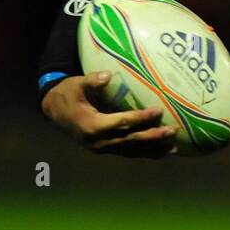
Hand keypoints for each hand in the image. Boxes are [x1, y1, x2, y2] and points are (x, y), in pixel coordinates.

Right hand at [40, 72, 177, 156]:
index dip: (140, 118)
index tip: (158, 111)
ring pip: (132, 151)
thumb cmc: (68, 94)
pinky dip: (146, 153)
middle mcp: (98, 141)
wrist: (54, 111)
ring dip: (153, 150)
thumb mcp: (76, 85)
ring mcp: (102, 148)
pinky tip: (163, 152)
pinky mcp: (106, 150)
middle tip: (172, 130)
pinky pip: (129, 153)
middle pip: (130, 140)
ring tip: (174, 148)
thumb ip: (92, 81)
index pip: (121, 123)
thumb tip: (107, 75)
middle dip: (153, 136)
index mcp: (92, 125)